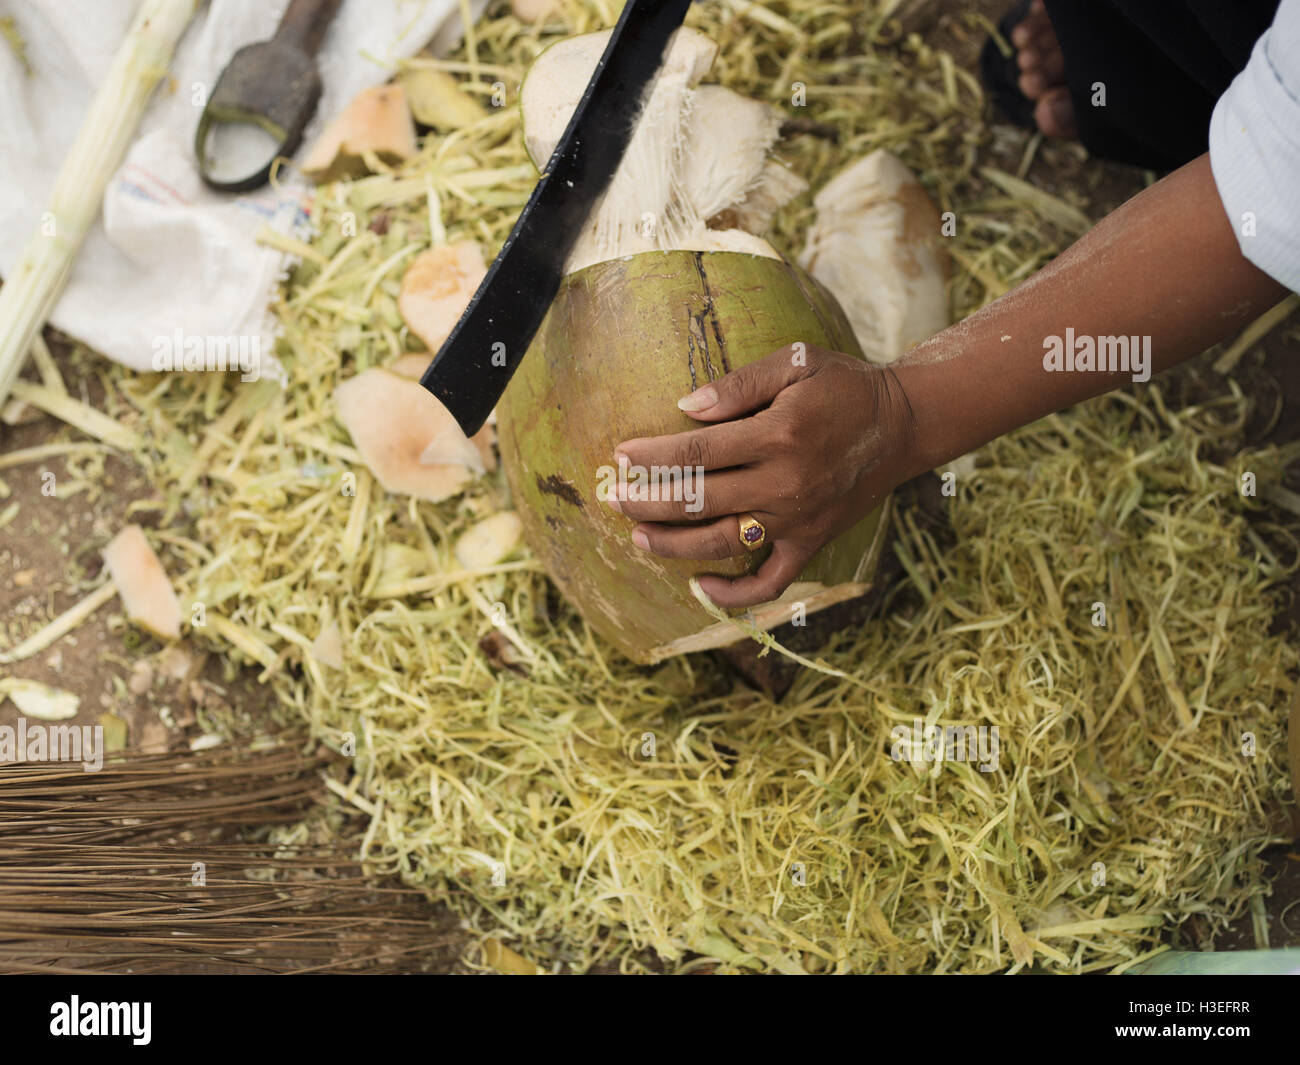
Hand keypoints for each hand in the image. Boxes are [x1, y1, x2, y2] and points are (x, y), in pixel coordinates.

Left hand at [609, 344, 918, 607]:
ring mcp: (797, 520)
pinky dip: (734, 593)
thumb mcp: (797, 362)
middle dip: (648, 501)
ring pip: (722, 543)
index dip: (653, 456)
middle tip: (614, 499)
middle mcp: (785, 484)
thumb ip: (740, 384)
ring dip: (674, 546)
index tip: (620, 455)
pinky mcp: (810, 543)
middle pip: (699, 501)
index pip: (698, 452)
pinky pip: (769, 581)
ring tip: (639, 536)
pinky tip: (700, 584)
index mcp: (779, 435)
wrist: (903, 424)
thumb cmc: (844, 386)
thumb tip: (687, 408)